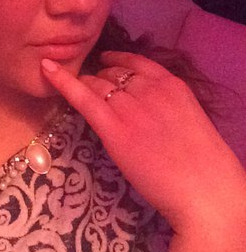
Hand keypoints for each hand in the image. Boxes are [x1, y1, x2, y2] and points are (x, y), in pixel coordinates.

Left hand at [41, 51, 245, 233]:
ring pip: (97, 84)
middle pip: (113, 74)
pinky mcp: (114, 129)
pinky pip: (82, 97)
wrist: (205, 190)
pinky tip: (47, 70)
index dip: (116, 61)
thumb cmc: (201, 164)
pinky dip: (62, 81)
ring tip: (75, 88)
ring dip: (86, 85)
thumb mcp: (188, 120)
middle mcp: (149, 89)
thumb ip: (164, 106)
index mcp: (171, 85)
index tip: (106, 61)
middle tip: (91, 89)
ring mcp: (130, 108)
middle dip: (100, 79)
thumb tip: (142, 106)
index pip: (136, 62)